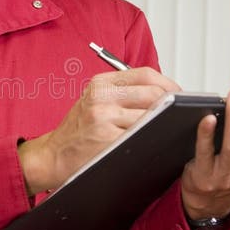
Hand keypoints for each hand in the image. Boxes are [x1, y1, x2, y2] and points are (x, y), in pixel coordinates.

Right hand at [19, 67, 179, 194]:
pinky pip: (140, 136)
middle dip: (171, 105)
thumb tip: (162, 93)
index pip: (145, 74)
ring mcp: (103, 117)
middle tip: (177, 115)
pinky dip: (151, 139)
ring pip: (150, 115)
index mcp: (100, 83)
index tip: (177, 95)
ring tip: (167, 129)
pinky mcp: (106, 138)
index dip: (168, 84)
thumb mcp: (94, 102)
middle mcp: (101, 96)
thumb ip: (123, 93)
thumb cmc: (76, 131)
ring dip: (163, 124)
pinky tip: (153, 143)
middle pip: (152, 93)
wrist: (52, 156)